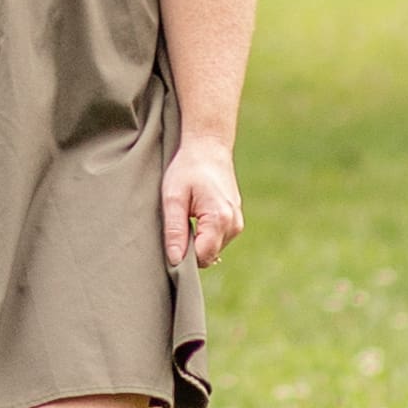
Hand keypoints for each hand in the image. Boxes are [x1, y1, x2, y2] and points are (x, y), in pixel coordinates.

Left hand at [163, 134, 244, 273]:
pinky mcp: (236, 220)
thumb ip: (175, 230)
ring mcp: (237, 223)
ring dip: (197, 240)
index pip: (202, 257)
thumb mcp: (173, 197)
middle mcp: (234, 224)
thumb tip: (175, 261)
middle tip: (176, 225)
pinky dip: (205, 234)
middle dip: (190, 248)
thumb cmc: (187, 168)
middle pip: (209, 255)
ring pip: (213, 249)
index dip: (183, 256)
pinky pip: (218, 239)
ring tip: (186, 215)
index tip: (170, 241)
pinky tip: (195, 215)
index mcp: (220, 219)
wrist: (208, 146)